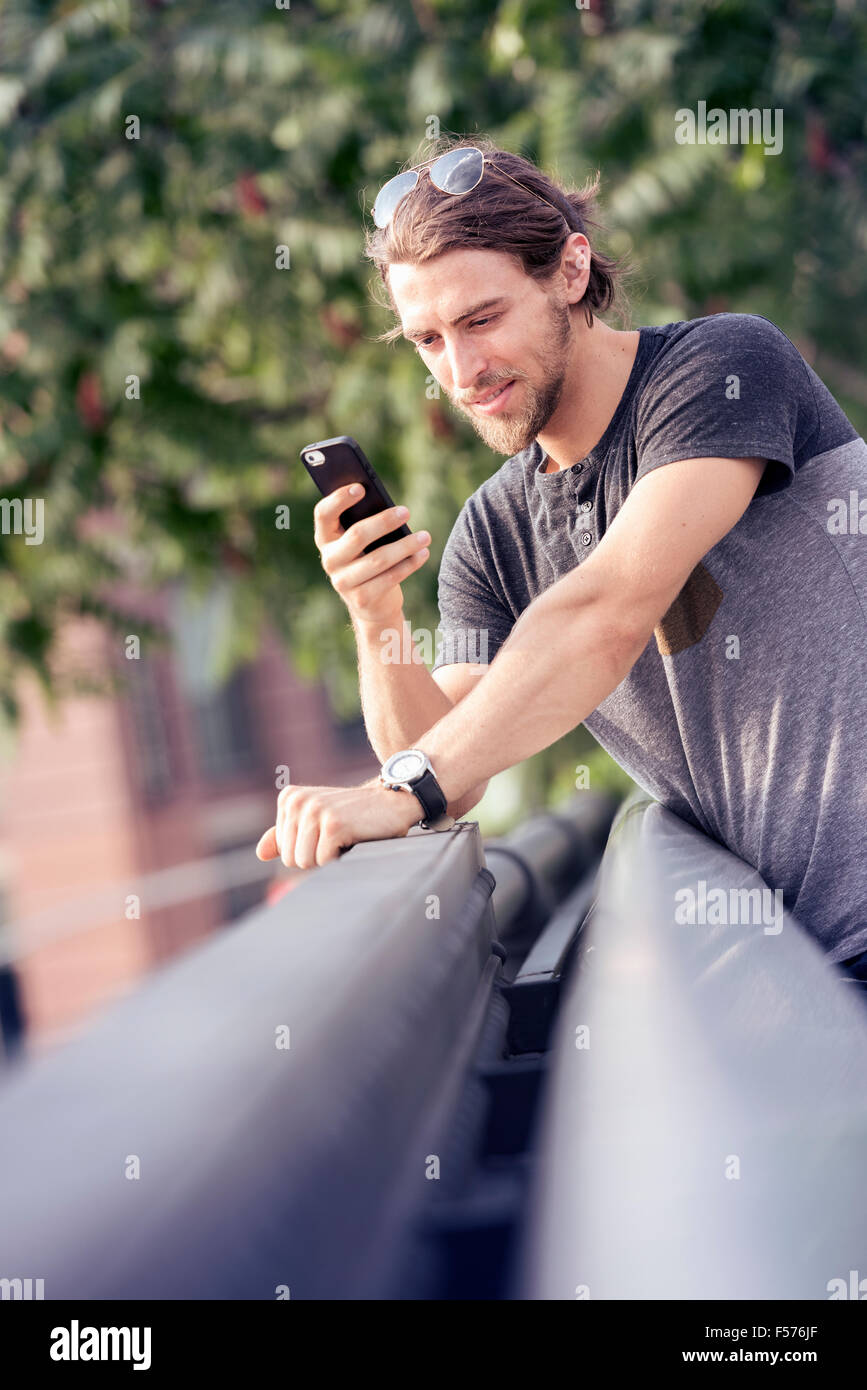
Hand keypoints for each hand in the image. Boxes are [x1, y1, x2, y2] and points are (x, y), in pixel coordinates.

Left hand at [255, 776, 421, 868]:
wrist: (391, 802)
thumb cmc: (353, 815)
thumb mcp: (316, 821)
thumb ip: (286, 836)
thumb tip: (260, 853)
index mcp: (289, 798)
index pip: (283, 850)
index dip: (309, 849)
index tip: (328, 831)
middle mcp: (297, 801)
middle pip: (291, 859)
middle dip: (317, 857)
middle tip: (337, 836)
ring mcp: (315, 811)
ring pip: (305, 862)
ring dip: (328, 858)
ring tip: (344, 836)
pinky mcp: (333, 824)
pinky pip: (324, 862)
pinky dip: (341, 857)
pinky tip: (354, 837)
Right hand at [314, 484, 430, 628]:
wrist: (371, 604)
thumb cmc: (368, 559)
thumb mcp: (363, 541)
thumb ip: (366, 522)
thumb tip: (389, 506)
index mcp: (325, 538)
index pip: (323, 514)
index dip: (339, 499)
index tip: (361, 488)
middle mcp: (329, 560)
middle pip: (356, 535)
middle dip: (383, 522)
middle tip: (406, 511)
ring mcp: (343, 582)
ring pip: (378, 559)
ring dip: (405, 545)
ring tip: (425, 536)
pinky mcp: (362, 599)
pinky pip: (390, 578)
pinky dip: (409, 564)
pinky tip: (423, 553)